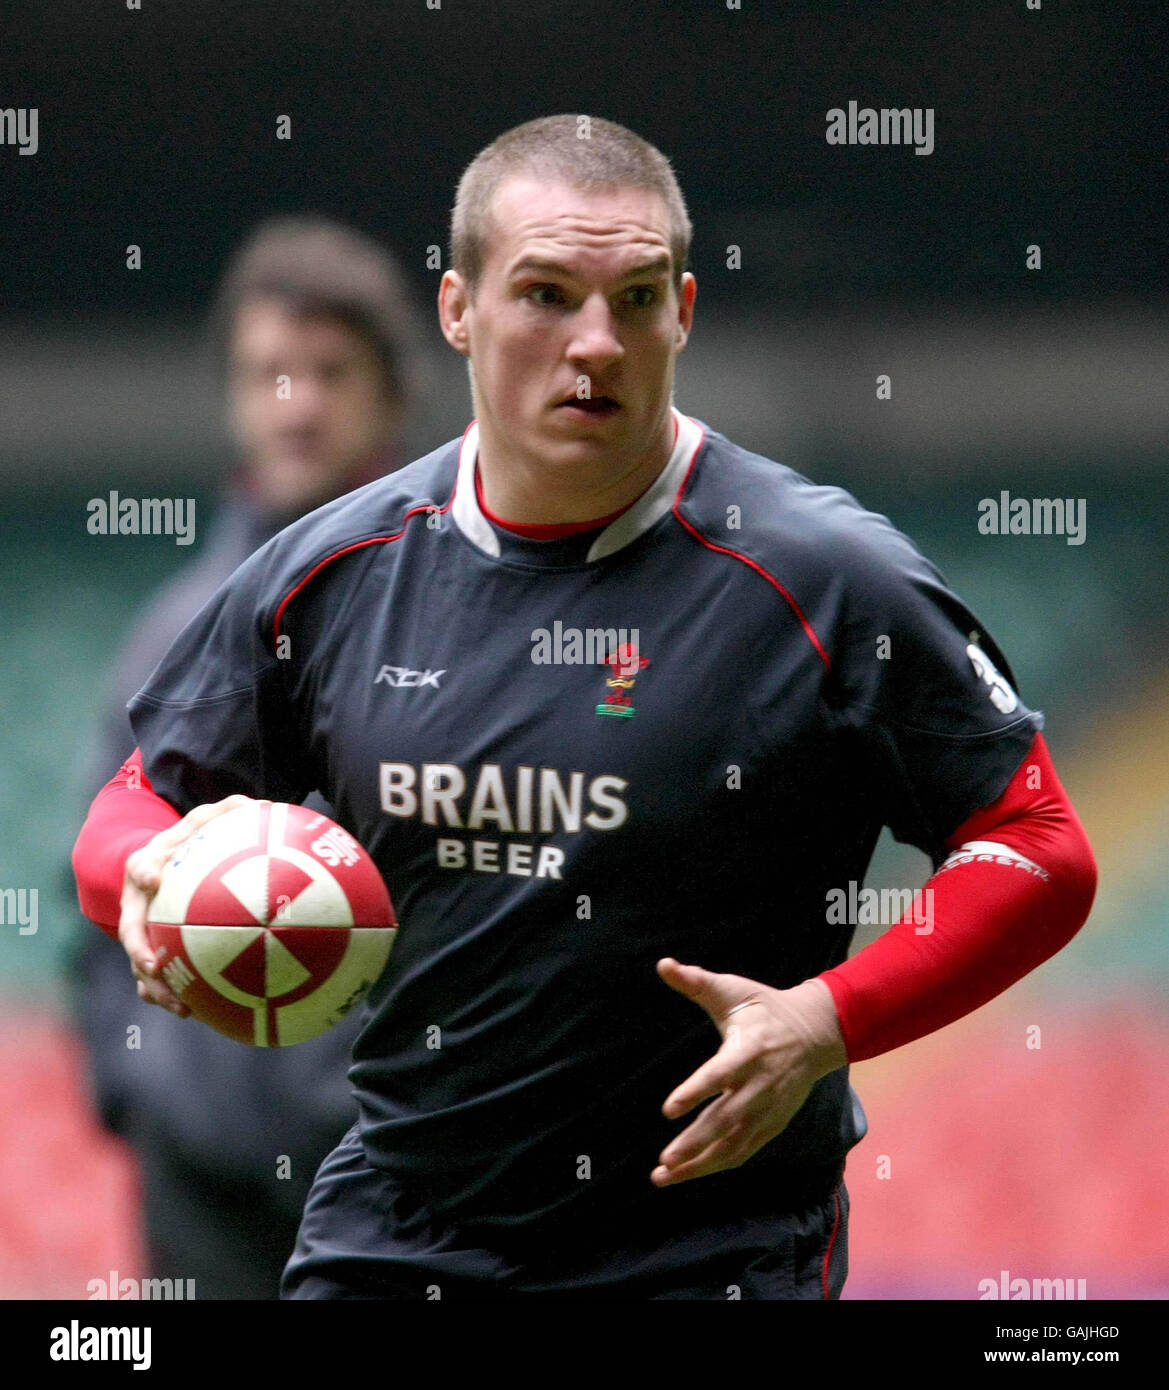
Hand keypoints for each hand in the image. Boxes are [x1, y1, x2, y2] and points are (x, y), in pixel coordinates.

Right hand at [119, 795, 258, 1015]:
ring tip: (179, 1006)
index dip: (146, 873)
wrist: (161, 865)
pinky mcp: (153, 950)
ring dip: (155, 985)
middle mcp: (137, 902)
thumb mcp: (206, 821)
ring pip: (140, 962)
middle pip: (131, 928)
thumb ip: (230, 812)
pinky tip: (195, 1012)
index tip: (154, 880)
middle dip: (138, 948)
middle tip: (153, 965)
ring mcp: (142, 930)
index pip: (142, 867)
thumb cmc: (190, 841)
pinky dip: (171, 995)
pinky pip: (157, 978)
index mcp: (148, 866)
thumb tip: (266, 805)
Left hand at [651, 958, 847, 1186]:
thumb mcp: (734, 990)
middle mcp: (759, 1085)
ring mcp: (768, 1109)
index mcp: (749, 1050)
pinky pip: (744, 1150)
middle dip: (694, 1143)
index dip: (695, 1093)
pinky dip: (719, 1164)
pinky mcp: (773, 1123)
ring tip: (664, 1175)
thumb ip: (696, 981)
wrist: (816, 1033)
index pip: (719, 1076)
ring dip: (700, 1163)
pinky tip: (691, 1173)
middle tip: (663, 1160)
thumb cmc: (765, 1009)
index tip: (668, 1110)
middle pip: (725, 1120)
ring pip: (733, 1143)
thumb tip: (663, 964)